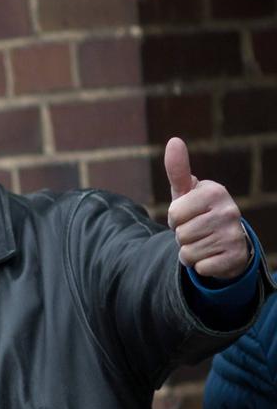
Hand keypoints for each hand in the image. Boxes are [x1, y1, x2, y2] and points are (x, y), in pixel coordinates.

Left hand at [165, 137, 250, 279]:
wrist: (226, 242)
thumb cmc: (199, 213)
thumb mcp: (187, 192)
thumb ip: (178, 170)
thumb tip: (174, 140)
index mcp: (215, 192)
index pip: (174, 213)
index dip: (175, 218)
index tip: (188, 215)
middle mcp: (230, 211)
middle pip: (180, 234)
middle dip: (182, 237)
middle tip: (196, 231)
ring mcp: (234, 234)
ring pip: (188, 253)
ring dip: (190, 252)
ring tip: (203, 242)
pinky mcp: (235, 257)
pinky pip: (199, 268)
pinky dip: (200, 266)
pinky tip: (212, 255)